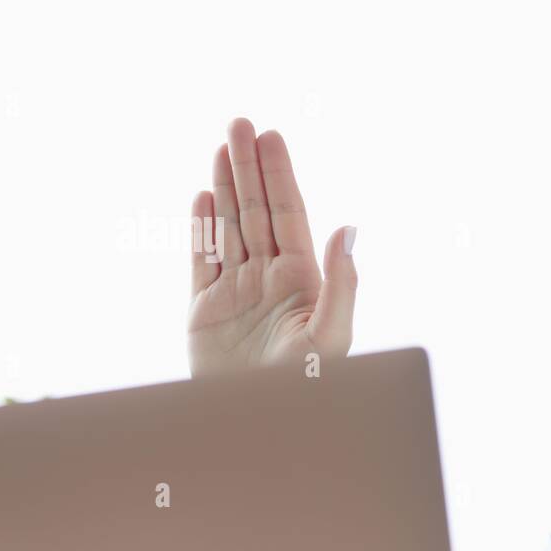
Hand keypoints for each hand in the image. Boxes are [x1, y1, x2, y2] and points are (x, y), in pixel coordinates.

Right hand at [188, 118, 357, 376]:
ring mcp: (236, 291)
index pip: (289, 216)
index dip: (280, 175)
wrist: (260, 428)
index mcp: (302, 281)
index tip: (271, 137)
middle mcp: (270, 280)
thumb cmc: (307, 389)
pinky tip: (204, 196)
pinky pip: (202, 259)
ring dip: (225, 186)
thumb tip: (348, 228)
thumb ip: (341, 282)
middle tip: (240, 123)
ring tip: (221, 146)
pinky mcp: (205, 310)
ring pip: (230, 227)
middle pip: (258, 211)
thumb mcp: (332, 335)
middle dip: (249, 167)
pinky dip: (202, 228)